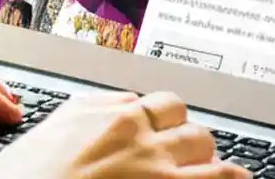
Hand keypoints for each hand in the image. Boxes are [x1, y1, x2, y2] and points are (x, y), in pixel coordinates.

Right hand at [0, 92, 249, 178]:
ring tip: (225, 178)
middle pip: (193, 130)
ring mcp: (160, 175)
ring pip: (215, 160)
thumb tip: (116, 103)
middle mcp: (143, 140)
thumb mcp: (49, 130)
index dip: (168, 123)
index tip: (168, 136)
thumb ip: (89, 112)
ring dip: (218, 170)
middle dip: (194, 147)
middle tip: (189, 164)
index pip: (163, 105)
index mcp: (114, 118)